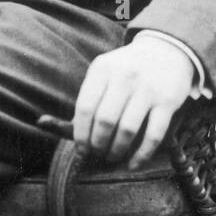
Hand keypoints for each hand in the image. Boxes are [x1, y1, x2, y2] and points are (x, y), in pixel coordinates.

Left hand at [72, 33, 194, 167]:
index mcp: (103, 69)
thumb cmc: (126, 71)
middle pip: (104, 121)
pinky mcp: (169, 101)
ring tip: (113, 156)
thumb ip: (84, 101)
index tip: (82, 149)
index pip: (85, 108)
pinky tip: (133, 164)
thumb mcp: (103, 75)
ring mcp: (148, 88)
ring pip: (127, 130)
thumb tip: (46, 124)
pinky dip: (141, 155)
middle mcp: (125, 76)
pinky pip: (153, 136)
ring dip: (117, 151)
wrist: (166, 50)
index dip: (80, 134)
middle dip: (98, 144)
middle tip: (99, 153)